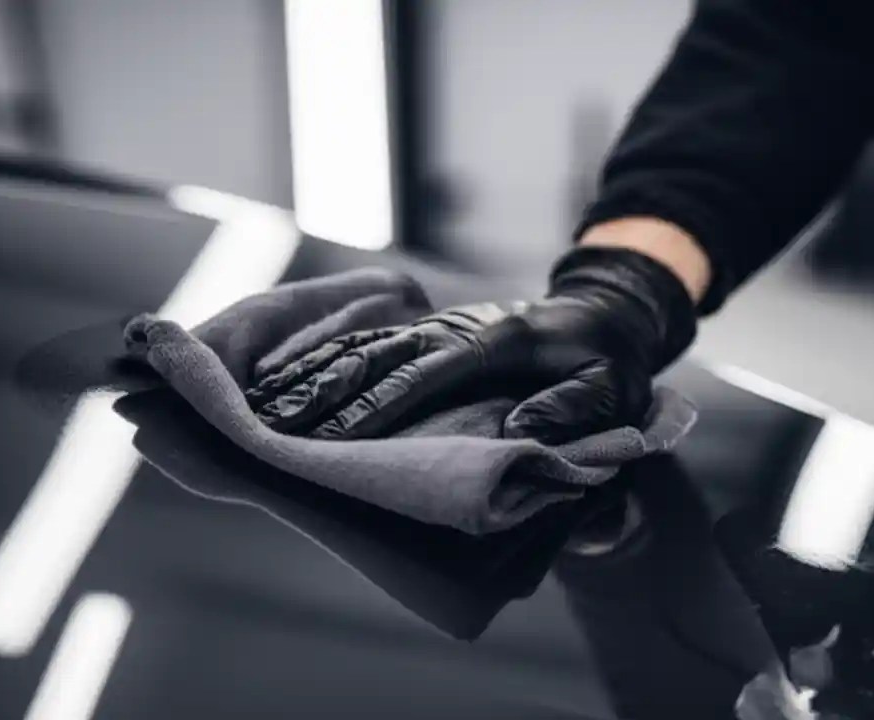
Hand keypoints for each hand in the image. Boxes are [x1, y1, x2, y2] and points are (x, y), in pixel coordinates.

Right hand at [245, 247, 696, 443]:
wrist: (605, 312)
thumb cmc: (609, 360)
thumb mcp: (609, 387)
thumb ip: (570, 409)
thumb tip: (517, 436)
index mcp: (497, 342)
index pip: (425, 374)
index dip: (378, 404)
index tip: (335, 437)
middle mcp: (458, 326)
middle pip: (381, 356)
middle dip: (326, 391)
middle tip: (274, 426)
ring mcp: (442, 325)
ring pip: (369, 345)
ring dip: (317, 374)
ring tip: (263, 404)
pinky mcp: (434, 331)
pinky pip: (375, 342)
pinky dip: (331, 358)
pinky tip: (291, 379)